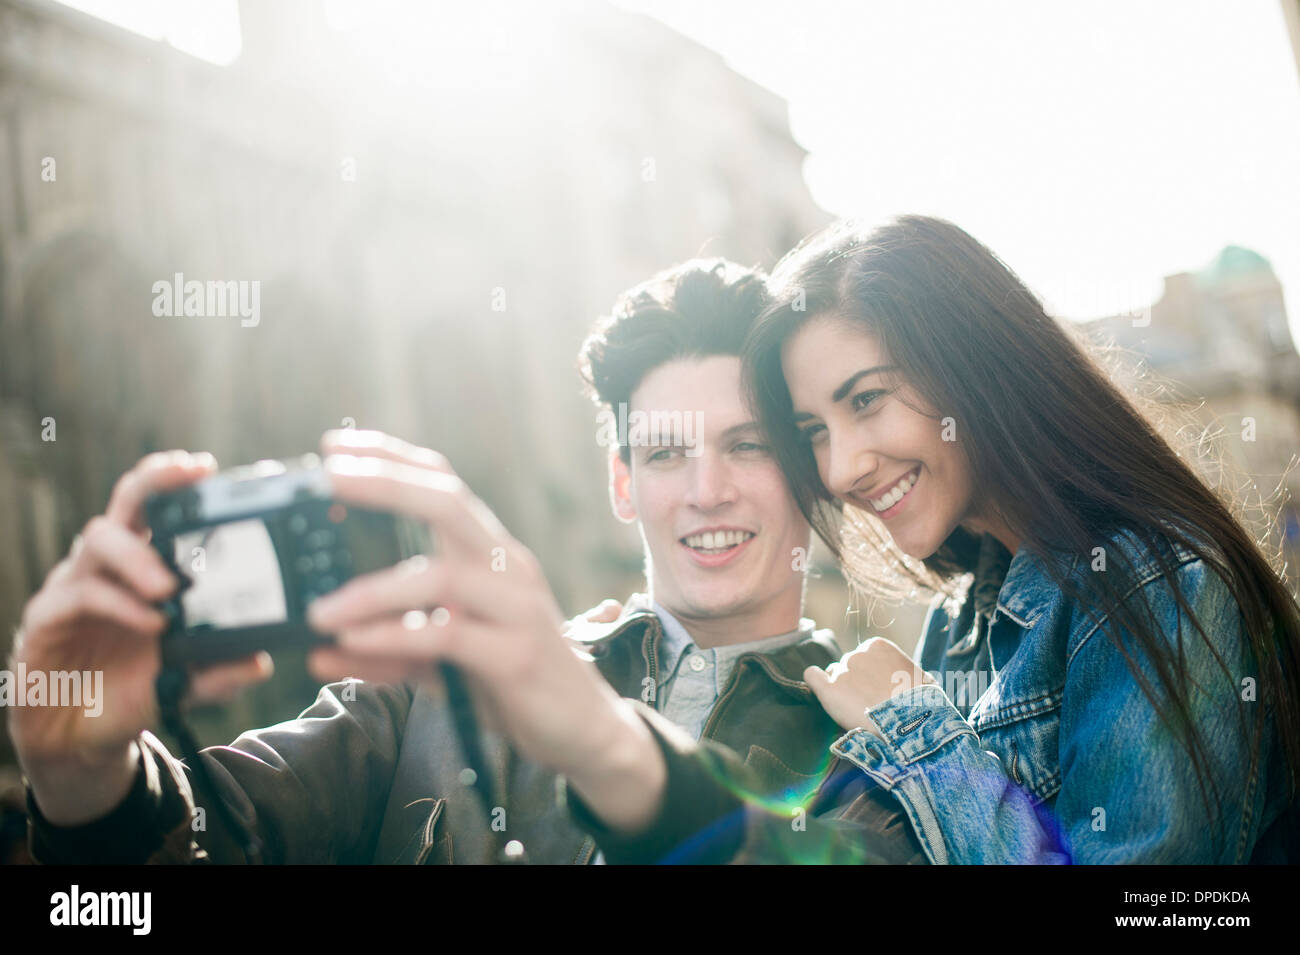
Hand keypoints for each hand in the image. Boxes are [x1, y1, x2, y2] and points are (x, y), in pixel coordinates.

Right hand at [11, 451, 273, 824]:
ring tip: (170, 588)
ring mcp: (75, 586)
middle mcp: (109, 567)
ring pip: (98, 540)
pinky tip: (150, 622)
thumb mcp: (189, 681)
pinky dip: (119, 604)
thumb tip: (260, 660)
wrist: (82, 737)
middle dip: (155, 481)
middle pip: (125, 503)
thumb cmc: (135, 690)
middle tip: (189, 476)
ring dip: (139, 556)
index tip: (207, 467)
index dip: (175, 483)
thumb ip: (221, 668)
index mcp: (144, 568)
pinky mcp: (48, 618)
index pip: (156, 510)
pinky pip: (80, 594)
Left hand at [304, 430, 664, 829]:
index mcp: (490, 554)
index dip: (391, 458)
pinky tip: (354, 643)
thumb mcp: (443, 658)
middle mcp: (507, 567)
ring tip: (319, 612)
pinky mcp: (517, 656)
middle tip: (328, 476)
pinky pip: (447, 636)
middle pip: (447, 502)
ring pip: (441, 576)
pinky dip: (394, 637)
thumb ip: (388, 646)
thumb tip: (319, 649)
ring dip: (372, 591)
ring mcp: (517, 608)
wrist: (582, 726)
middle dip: (385, 482)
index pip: (443, 485)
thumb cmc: (511, 679)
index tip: (335, 445)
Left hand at [803, 638, 935, 733]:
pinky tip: (821, 689)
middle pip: (847, 666)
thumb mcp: (920, 677)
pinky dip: (815, 682)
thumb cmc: (922, 705)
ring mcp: (842, 671)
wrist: (912, 726)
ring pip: (833, 676)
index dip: (869, 676)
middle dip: (855, 683)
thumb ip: (901, 669)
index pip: (863, 657)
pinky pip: (812, 677)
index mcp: (877, 646)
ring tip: (856, 709)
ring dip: (841, 689)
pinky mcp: (829, 690)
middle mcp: (857, 654)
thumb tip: (902, 676)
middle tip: (867, 705)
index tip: (877, 691)